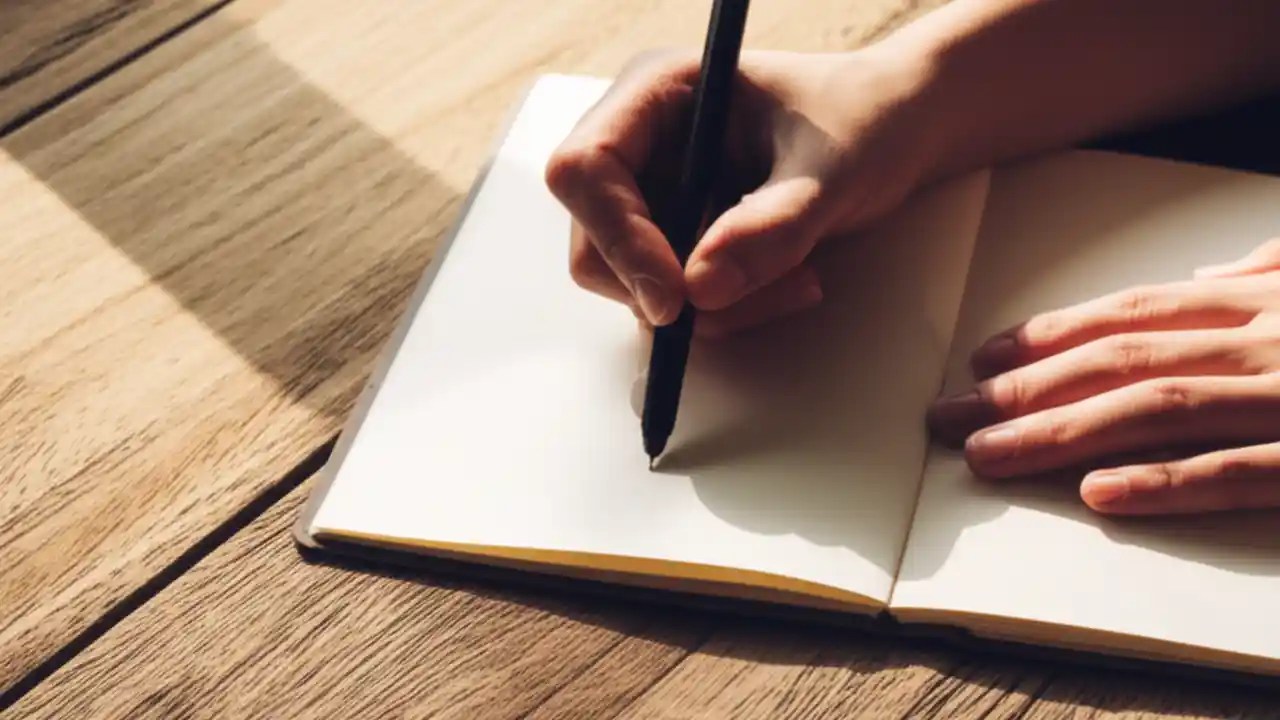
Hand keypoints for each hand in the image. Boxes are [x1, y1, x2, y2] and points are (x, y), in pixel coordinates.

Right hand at [545, 47, 938, 336]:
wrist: (899, 131)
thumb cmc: (867, 120)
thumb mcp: (830, 171)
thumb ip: (770, 227)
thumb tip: (701, 290)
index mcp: (656, 94)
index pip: (585, 169)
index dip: (617, 237)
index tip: (673, 298)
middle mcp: (639, 143)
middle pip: (595, 241)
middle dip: (670, 288)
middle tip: (754, 296)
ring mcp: (653, 193)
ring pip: (633, 284)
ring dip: (710, 308)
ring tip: (795, 281)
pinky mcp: (676, 237)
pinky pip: (673, 298)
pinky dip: (725, 310)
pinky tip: (786, 282)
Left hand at [928, 239, 1279, 515]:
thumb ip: (1275, 274)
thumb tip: (1207, 273)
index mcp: (1269, 304)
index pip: (1137, 314)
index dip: (1052, 335)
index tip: (985, 359)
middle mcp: (1271, 343)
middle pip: (1123, 360)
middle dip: (1026, 387)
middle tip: (950, 415)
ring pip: (1157, 408)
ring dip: (1061, 431)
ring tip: (986, 454)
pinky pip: (1239, 472)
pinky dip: (1166, 482)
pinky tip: (1097, 493)